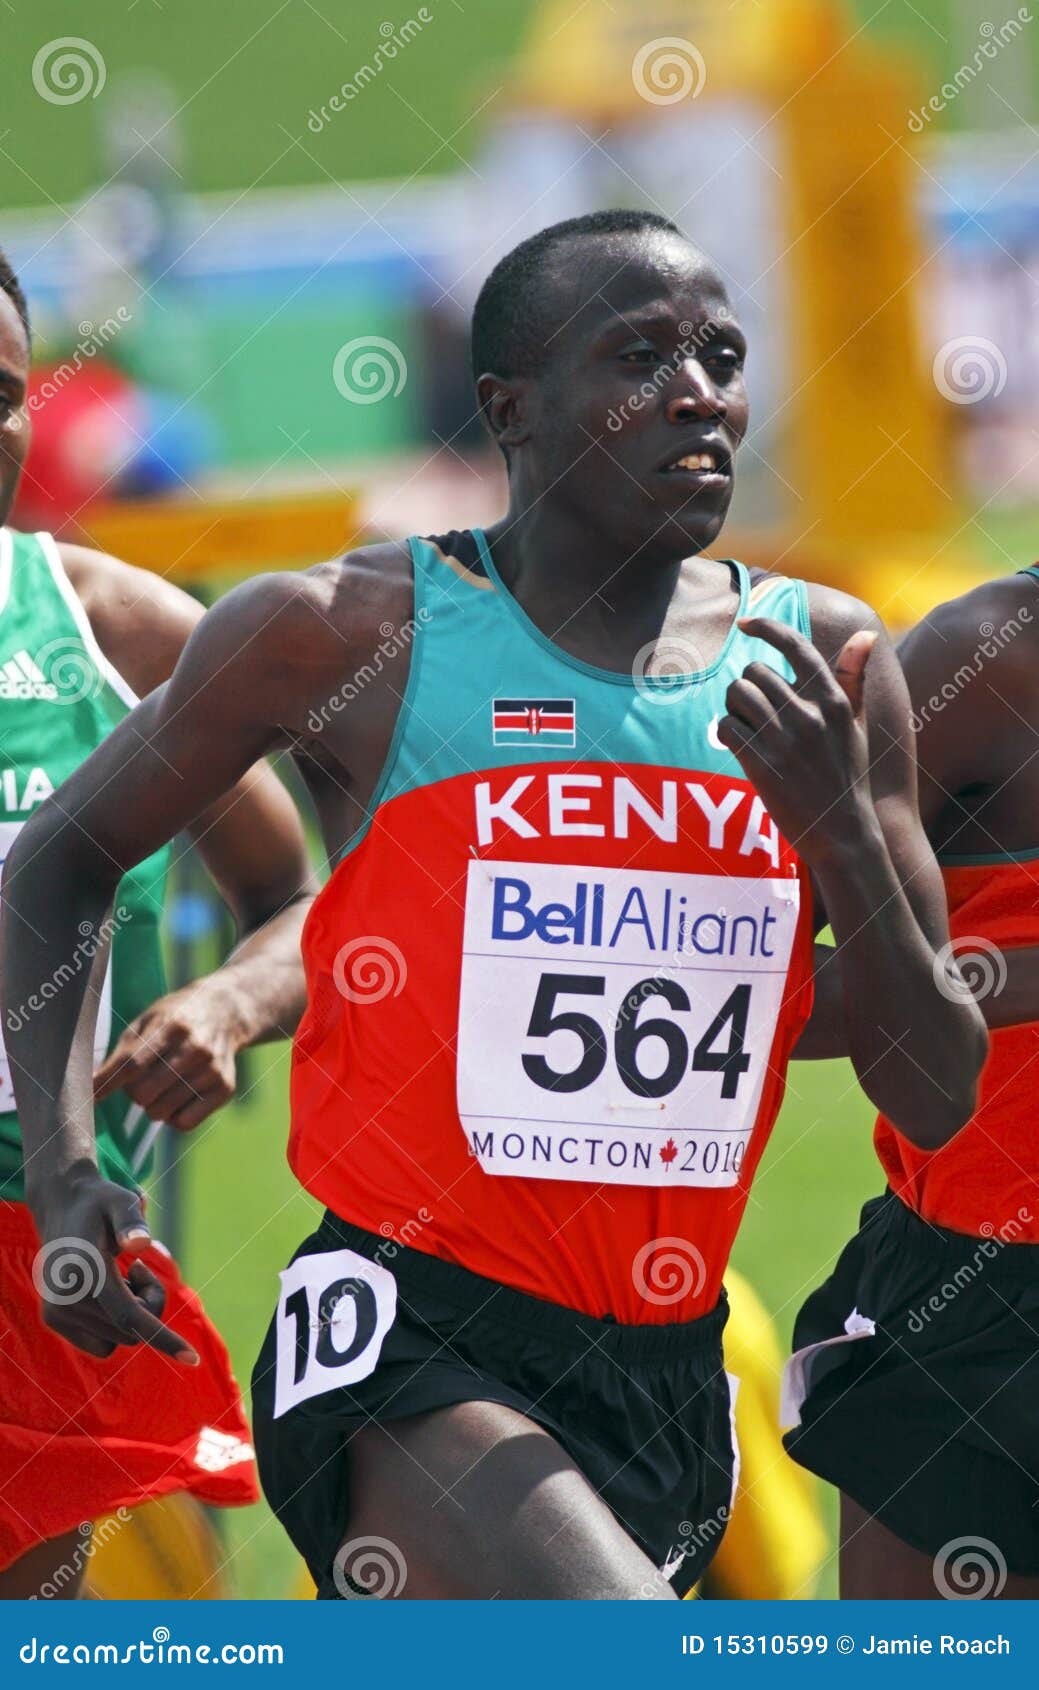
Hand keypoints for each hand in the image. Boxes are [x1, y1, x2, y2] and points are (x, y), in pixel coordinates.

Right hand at [28, 1169, 198, 1363]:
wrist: (60, 1208)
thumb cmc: (101, 1203)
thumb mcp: (120, 1200)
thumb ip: (131, 1220)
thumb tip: (140, 1244)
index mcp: (86, 1270)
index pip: (128, 1315)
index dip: (162, 1338)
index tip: (193, 1359)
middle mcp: (66, 1297)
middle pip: (133, 1329)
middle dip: (150, 1304)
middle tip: (140, 1268)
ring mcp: (56, 1312)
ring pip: (120, 1339)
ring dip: (132, 1315)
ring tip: (119, 1276)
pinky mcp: (54, 1320)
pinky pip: (102, 1344)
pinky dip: (115, 1325)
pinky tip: (105, 1293)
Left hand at [94, 980, 242, 1132]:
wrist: (225, 1011)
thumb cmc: (175, 1018)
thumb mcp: (147, 1021)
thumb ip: (123, 1053)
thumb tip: (91, 1086)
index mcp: (172, 1026)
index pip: (132, 1064)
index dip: (107, 1083)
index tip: (90, 1096)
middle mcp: (195, 1049)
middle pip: (143, 1094)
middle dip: (133, 1093)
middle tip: (141, 1080)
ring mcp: (212, 1070)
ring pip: (160, 1112)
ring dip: (152, 1105)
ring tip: (162, 1086)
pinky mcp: (224, 1089)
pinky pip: (184, 1124)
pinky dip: (173, 1117)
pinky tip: (177, 1098)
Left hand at [717, 617, 877, 864]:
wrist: (842, 831)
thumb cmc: (848, 775)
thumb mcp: (857, 725)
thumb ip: (853, 679)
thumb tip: (866, 634)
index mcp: (833, 701)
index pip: (796, 646)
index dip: (766, 627)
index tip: (745, 622)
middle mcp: (809, 715)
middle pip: (755, 672)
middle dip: (748, 686)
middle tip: (755, 710)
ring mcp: (784, 740)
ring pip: (736, 696)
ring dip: (734, 707)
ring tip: (747, 726)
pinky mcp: (761, 764)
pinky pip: (726, 727)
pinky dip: (726, 732)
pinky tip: (739, 745)